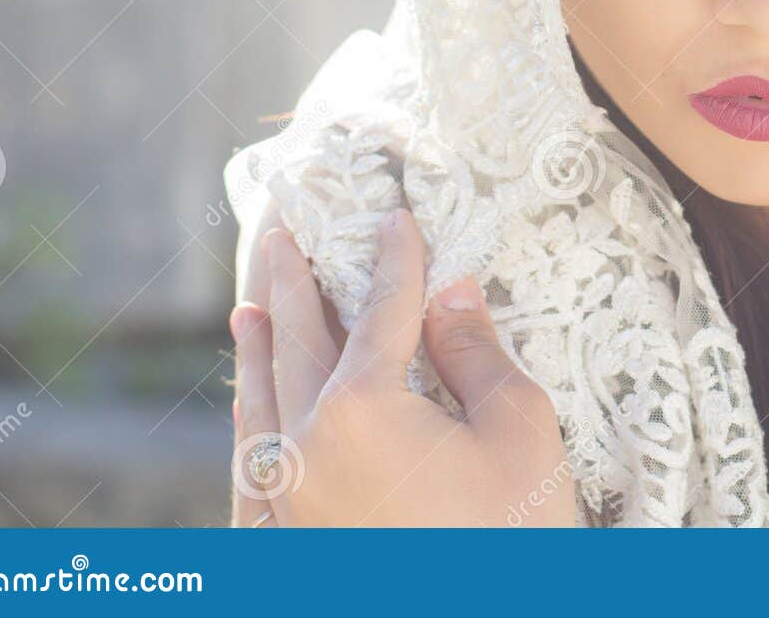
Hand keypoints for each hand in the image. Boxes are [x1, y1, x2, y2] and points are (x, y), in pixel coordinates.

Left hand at [228, 208, 574, 526]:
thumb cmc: (515, 538)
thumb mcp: (519, 431)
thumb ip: (477, 352)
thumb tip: (452, 291)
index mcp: (361, 409)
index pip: (381, 313)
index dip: (393, 261)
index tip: (394, 218)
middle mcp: (305, 450)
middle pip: (298, 345)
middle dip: (293, 284)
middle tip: (282, 235)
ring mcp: (286, 507)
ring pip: (260, 408)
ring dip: (257, 352)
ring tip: (249, 310)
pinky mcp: (285, 550)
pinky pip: (252, 474)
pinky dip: (250, 430)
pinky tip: (251, 416)